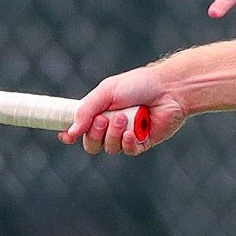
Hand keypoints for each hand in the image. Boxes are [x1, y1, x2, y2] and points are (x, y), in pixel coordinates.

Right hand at [60, 66, 187, 155]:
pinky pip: (128, 150)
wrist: (169, 88)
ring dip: (113, 134)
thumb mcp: (107, 91)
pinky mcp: (142, 142)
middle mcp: (111, 125)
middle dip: (94, 134)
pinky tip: (132, 132)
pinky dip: (127, 142)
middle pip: (91, 144)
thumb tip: (71, 131)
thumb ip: (87, 110)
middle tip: (103, 119)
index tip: (67, 136)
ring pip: (110, 148)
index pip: (80, 128)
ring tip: (124, 117)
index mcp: (100, 111)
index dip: (71, 134)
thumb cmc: (138, 84)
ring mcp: (127, 135)